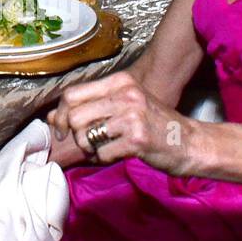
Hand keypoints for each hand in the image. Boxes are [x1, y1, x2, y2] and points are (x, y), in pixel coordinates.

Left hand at [48, 71, 197, 175]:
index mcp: (120, 81)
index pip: (71, 94)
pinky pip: (101, 153)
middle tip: (89, 143)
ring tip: (107, 147)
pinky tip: (120, 154)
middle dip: (75, 135)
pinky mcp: (137, 139)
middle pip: (73, 116)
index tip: (63, 130)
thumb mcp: (123, 107)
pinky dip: (105, 159)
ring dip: (90, 148)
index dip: (60, 115)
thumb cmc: (155, 126)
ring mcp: (132, 115)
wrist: (191, 143)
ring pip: (84, 135)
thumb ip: (89, 108)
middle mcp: (126, 93)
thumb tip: (50, 117)